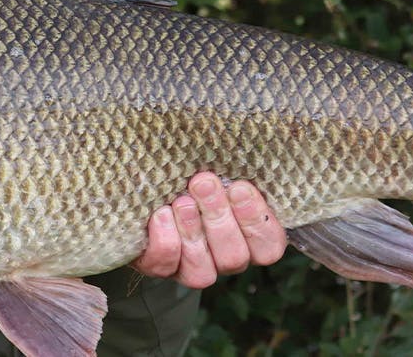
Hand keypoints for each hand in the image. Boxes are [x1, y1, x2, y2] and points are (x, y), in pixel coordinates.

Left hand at [132, 172, 286, 288]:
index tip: (239, 187)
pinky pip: (165, 266)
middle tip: (203, 183)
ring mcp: (193, 268)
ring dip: (193, 231)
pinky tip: (161, 215)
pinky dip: (164, 241)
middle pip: (234, 257)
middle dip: (219, 218)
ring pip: (203, 271)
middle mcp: (224, 258)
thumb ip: (230, 166)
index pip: (269, 245)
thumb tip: (238, 141)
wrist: (143, 184)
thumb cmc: (191, 173)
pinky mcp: (160, 268)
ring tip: (182, 201)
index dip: (257, 220)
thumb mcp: (214, 166)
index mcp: (249, 238)